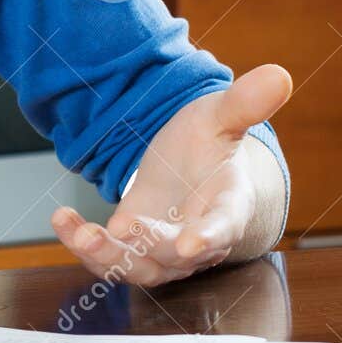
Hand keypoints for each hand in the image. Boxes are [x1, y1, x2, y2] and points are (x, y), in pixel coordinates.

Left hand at [50, 63, 291, 287]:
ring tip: (79, 233)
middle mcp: (197, 238)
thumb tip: (279, 74)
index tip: (190, 244)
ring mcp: (162, 250)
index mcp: (227, 206)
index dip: (209, 237)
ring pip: (139, 268)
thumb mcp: (220, 117)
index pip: (223, 226)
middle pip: (176, 256)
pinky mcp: (131, 250)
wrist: (187, 167)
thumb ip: (244, 104)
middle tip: (123, 228)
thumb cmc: (209, 144)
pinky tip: (62, 219)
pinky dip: (82, 245)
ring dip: (108, 257)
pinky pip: (109, 259)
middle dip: (149, 245)